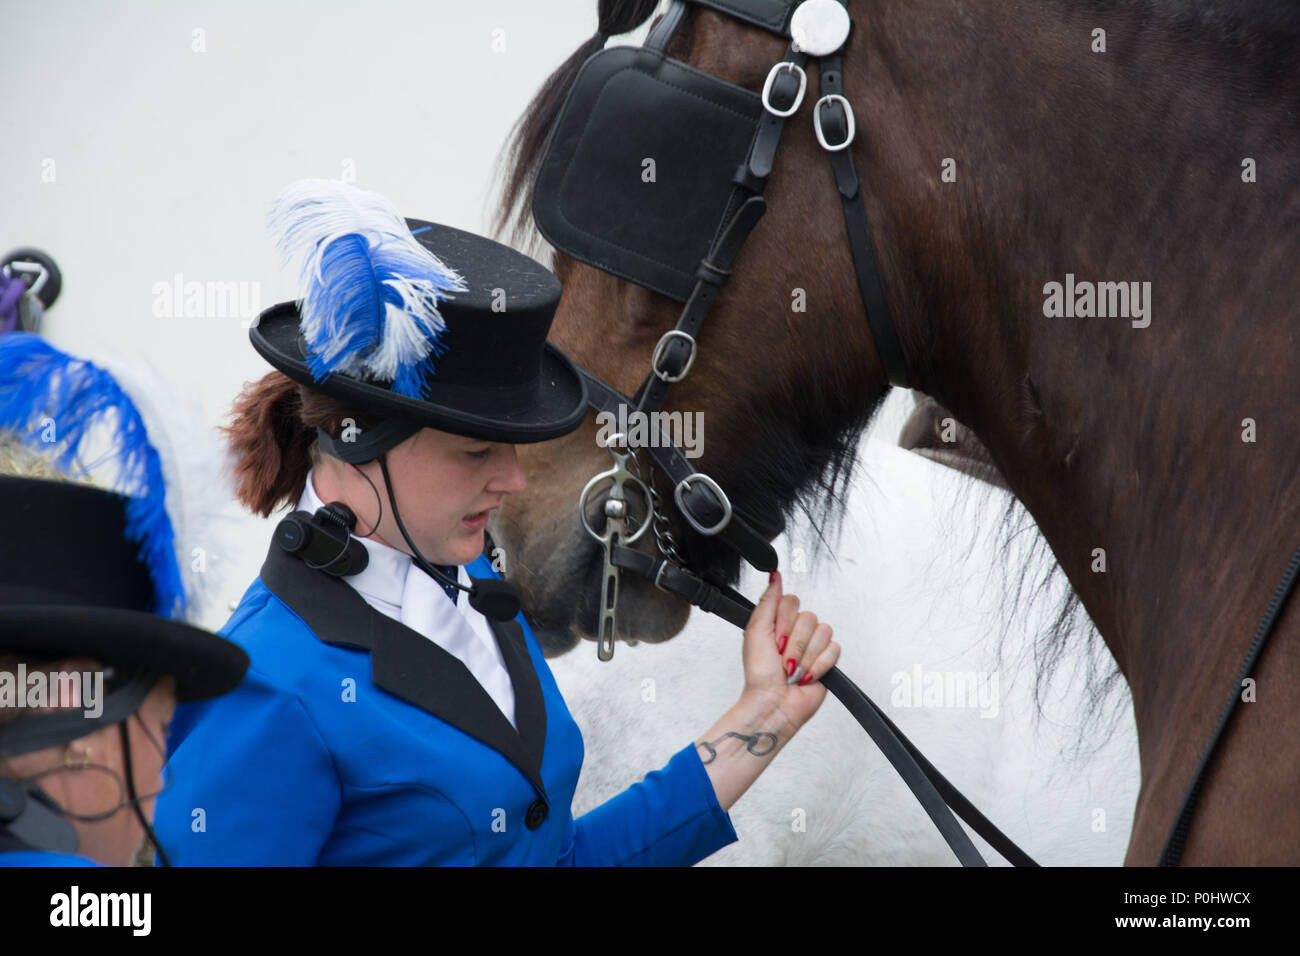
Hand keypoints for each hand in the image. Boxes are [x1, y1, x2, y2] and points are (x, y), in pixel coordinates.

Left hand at [739, 570, 839, 730]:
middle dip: (794, 643)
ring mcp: (813, 645)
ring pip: (823, 632)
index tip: (774, 639)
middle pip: (809, 617)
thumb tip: (774, 575)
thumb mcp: (756, 631)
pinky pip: (834, 649)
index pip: (792, 601)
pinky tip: (806, 675)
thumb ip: (768, 601)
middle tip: (782, 658)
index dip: (784, 622)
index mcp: (778, 621)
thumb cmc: (759, 673)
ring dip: (805, 656)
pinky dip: (819, 665)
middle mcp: (796, 631)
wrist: (773, 702)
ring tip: (793, 669)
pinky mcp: (828, 660)